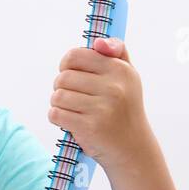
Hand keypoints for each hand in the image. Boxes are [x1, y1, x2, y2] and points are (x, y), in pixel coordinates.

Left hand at [49, 37, 152, 171]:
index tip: (72, 75)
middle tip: (73, 97)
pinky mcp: (89, 127)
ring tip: (73, 110)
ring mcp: (102, 108)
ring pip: (57, 96)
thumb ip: (115, 52)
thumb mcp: (128, 77)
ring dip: (58, 104)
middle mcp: (113, 87)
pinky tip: (70, 122)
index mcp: (120, 70)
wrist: (132, 148)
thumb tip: (98, 41)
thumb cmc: (124, 109)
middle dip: (61, 88)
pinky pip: (56, 114)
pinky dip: (58, 118)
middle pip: (62, 77)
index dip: (66, 65)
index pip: (75, 56)